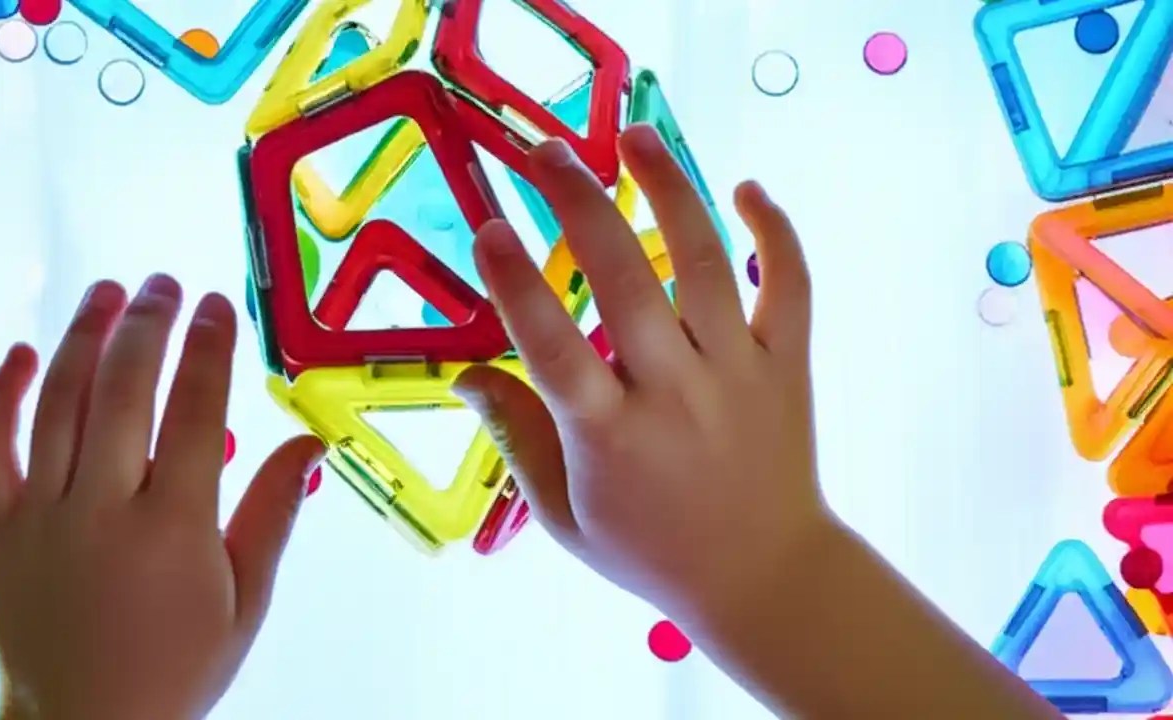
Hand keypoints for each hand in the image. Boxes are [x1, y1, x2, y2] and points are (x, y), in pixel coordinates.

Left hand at [0, 276, 324, 719]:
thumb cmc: (177, 667)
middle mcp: (102, 510)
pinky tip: (21, 353)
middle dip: (149, 324)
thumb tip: (308, 439)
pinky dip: (1, 396)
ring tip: (108, 293)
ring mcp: (40, 516)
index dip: (209, 346)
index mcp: (174, 528)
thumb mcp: (245, 600)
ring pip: (59, 404)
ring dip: (84, 338)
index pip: (195, 409)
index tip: (218, 303)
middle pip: (125, 390)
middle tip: (164, 283)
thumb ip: (273, 513)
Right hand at [453, 124, 826, 623]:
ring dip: (669, 190)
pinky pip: (790, 285)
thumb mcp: (565, 515)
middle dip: (579, 203)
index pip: (553, 348)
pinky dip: (775, 232)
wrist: (766, 579)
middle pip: (625, 282)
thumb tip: (467, 375)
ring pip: (705, 263)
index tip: (488, 226)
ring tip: (634, 136)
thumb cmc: (652, 551)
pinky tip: (747, 189)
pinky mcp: (789, 365)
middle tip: (545, 151)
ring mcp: (738, 373)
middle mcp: (675, 393)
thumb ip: (517, 440)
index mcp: (610, 438)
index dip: (517, 284)